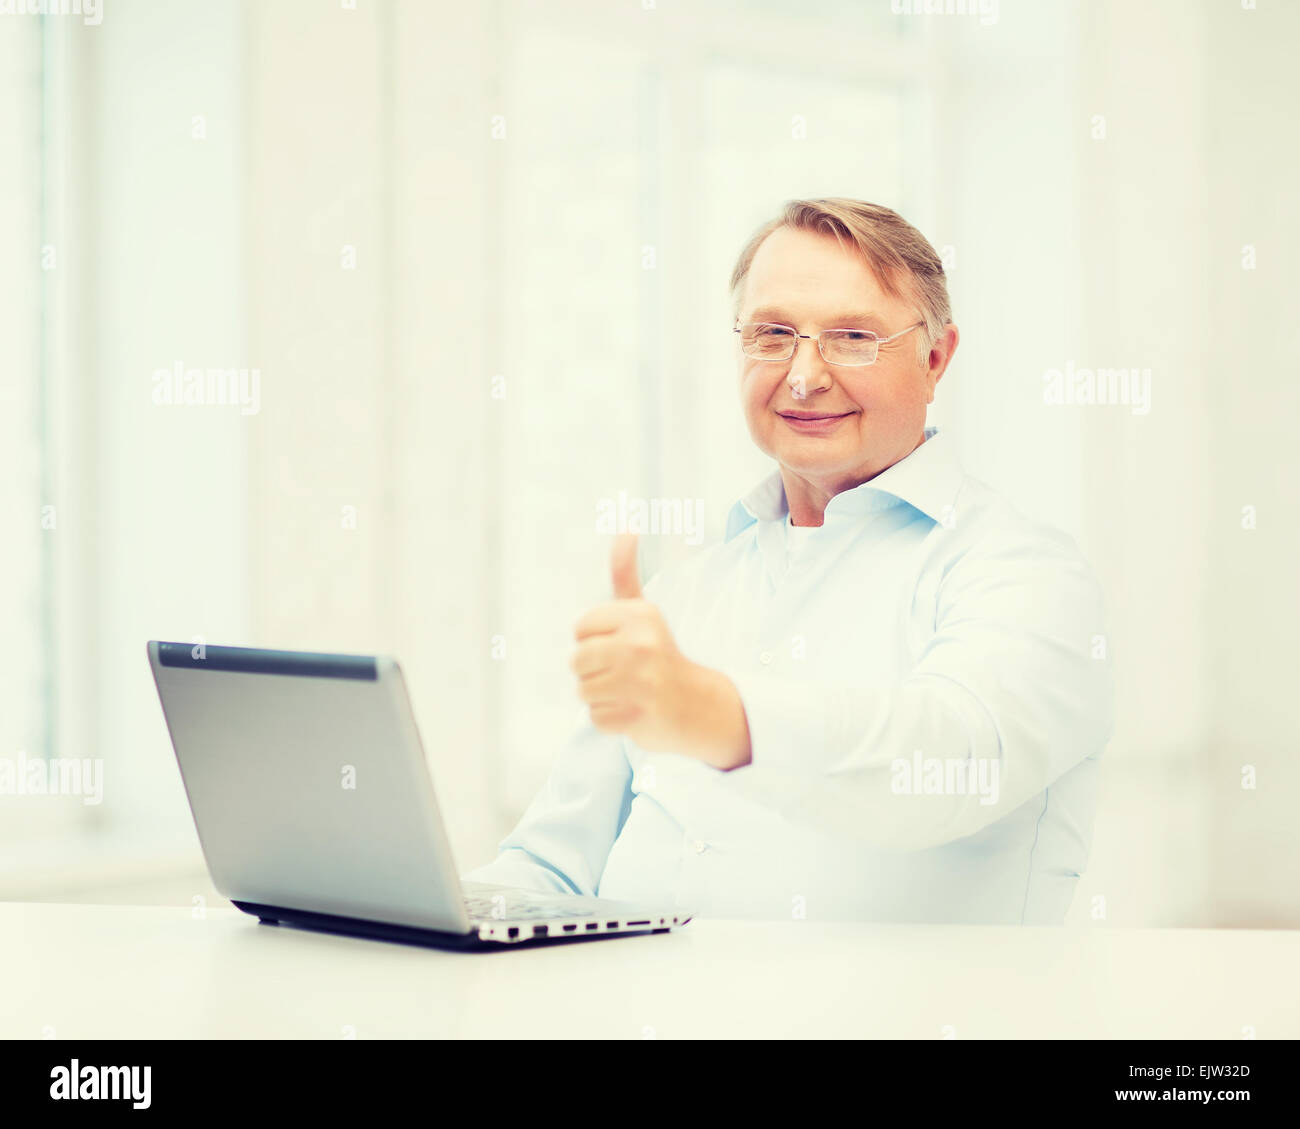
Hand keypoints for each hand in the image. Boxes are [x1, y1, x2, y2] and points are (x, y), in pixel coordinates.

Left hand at [570, 534, 750, 769]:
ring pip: (583, 690)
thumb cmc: (659, 655)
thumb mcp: (643, 610)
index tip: (620, 645)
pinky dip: (611, 719)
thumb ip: (624, 572)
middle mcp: (640, 644)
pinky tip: (633, 710)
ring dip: (601, 696)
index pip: (579, 629)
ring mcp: (639, 681)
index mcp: (639, 615)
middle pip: (577, 661)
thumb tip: (627, 526)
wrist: (698, 706)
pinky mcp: (637, 715)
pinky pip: (595, 717)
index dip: (594, 641)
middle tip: (624, 672)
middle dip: (594, 671)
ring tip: (629, 691)